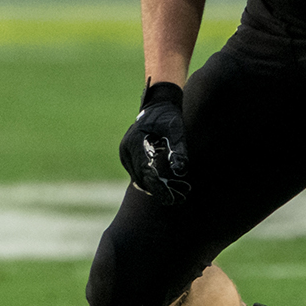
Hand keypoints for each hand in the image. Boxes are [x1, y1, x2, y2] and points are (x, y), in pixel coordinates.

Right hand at [119, 82, 189, 203]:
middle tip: (177, 199)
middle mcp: (126, 149)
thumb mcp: (176, 130)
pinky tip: (165, 185)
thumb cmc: (168, 117)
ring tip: (175, 194)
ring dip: (155, 188)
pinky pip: (137, 174)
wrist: (158, 106)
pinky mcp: (127, 157)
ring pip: (138, 178)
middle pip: (141, 178)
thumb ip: (178, 150)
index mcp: (135, 142)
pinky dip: (150, 181)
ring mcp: (124, 154)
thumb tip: (180, 171)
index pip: (146, 171)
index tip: (170, 199)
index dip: (158, 187)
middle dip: (159, 190)